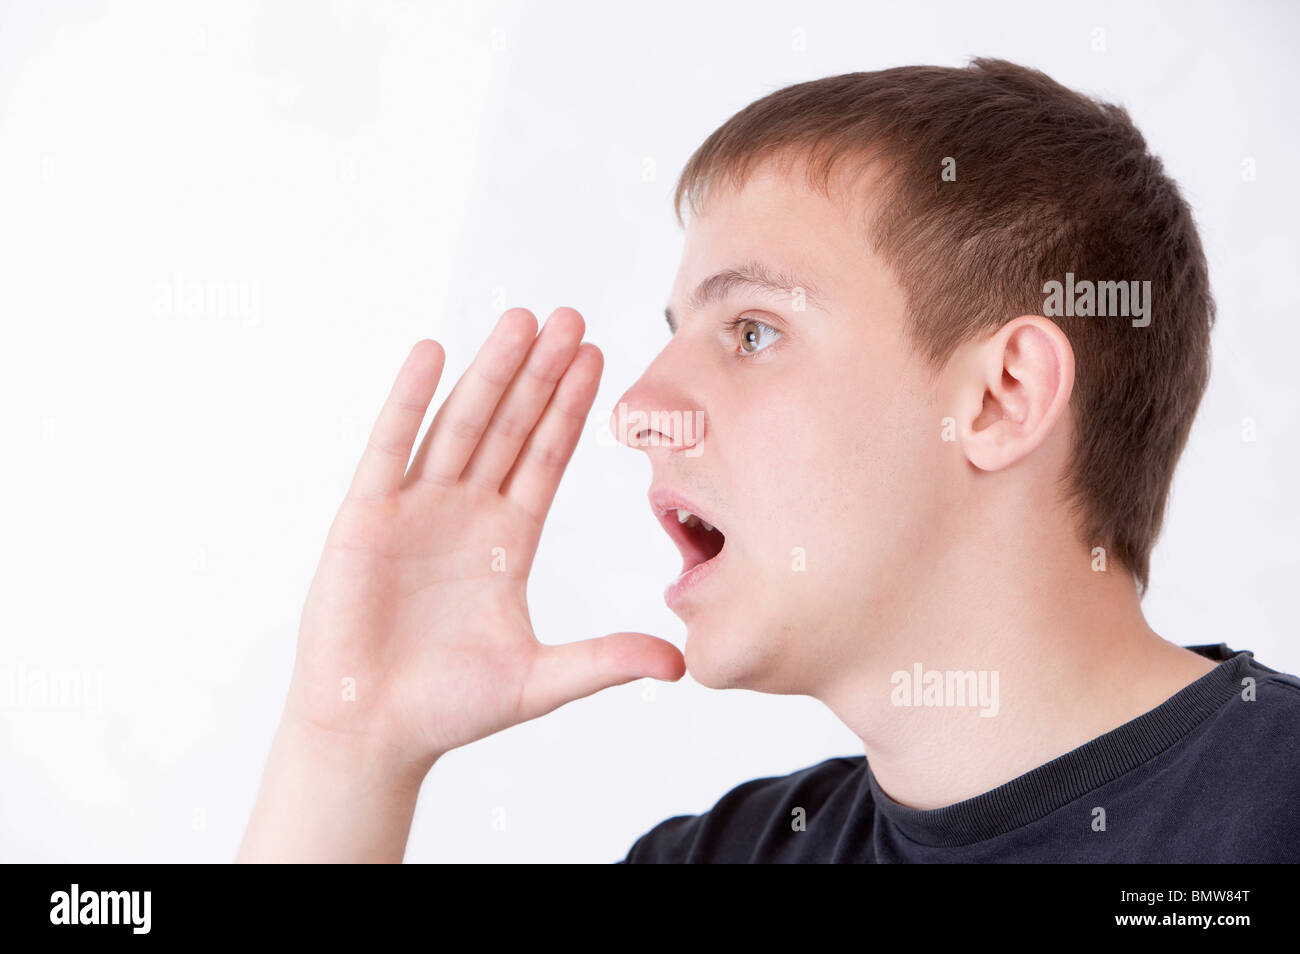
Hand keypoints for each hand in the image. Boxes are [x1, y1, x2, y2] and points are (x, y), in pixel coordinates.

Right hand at [282, 307, 684, 779]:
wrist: (371, 731)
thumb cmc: (448, 708)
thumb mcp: (540, 680)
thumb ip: (605, 660)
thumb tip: (679, 663)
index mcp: (508, 540)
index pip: (546, 457)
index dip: (571, 408)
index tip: (598, 357)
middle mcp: (466, 513)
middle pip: (510, 426)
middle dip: (540, 373)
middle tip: (570, 317)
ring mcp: (416, 510)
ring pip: (460, 425)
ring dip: (489, 372)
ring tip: (520, 321)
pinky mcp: (367, 518)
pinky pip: (392, 448)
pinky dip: (410, 401)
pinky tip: (432, 355)